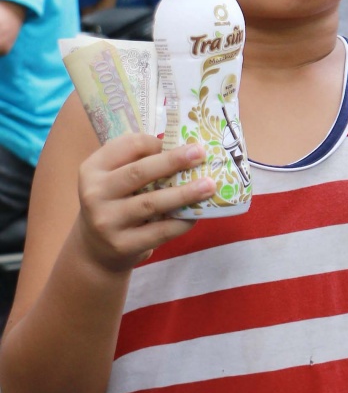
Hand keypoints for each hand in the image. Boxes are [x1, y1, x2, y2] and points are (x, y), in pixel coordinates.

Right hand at [75, 133, 213, 273]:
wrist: (95, 250)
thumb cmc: (114, 203)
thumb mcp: (113, 178)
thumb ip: (138, 162)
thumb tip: (183, 149)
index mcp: (93, 169)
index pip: (127, 146)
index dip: (155, 142)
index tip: (180, 142)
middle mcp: (95, 194)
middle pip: (138, 172)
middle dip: (172, 161)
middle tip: (200, 153)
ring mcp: (107, 221)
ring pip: (151, 203)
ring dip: (184, 193)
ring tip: (209, 185)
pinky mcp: (122, 245)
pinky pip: (159, 231)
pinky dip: (181, 221)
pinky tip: (197, 214)